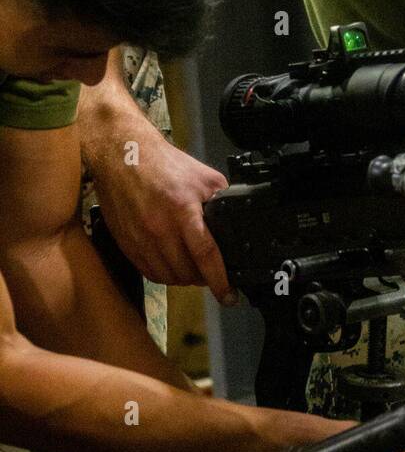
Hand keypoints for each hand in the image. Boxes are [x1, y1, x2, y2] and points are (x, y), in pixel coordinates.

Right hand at [92, 134, 232, 301]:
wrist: (123, 156)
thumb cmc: (162, 164)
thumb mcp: (202, 176)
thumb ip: (220, 200)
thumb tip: (234, 221)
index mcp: (182, 210)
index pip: (205, 255)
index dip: (220, 280)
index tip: (228, 295)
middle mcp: (159, 229)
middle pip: (187, 272)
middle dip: (203, 278)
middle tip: (211, 274)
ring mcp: (141, 239)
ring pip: (168, 277)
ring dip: (183, 278)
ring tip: (192, 270)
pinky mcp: (126, 244)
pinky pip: (149, 272)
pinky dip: (164, 274)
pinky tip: (172, 264)